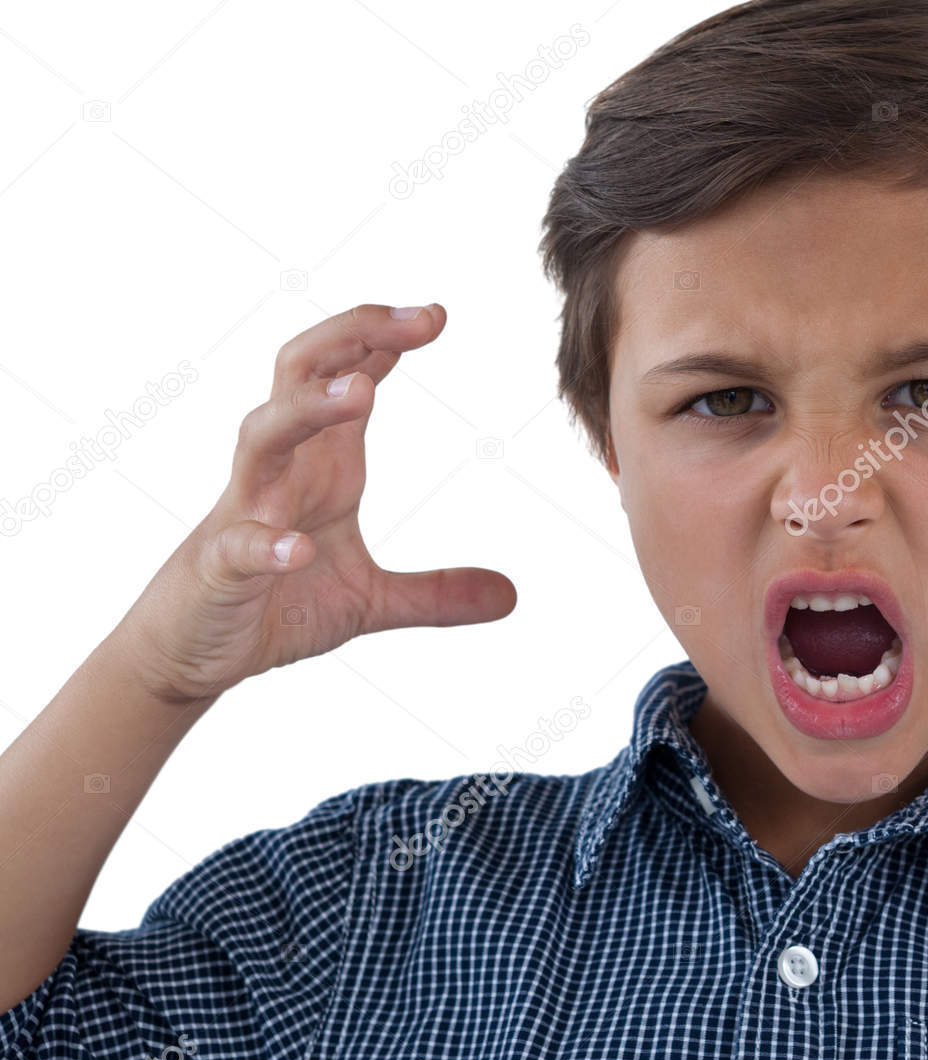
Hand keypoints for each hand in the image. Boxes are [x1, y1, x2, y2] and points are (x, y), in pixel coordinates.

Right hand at [112, 303, 516, 703]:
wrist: (191, 653)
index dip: (385, 339)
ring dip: (308, 409)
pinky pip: (239, 546)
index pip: (347, 377)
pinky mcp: (219, 569)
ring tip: (359, 394)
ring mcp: (245, 513)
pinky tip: (298, 548)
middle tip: (415, 319)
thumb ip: (437, 593)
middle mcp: (280, 471)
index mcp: (320, 464)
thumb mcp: (369, 601)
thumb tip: (510, 596)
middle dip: (354, 336)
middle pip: (302, 372)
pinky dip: (267, 543)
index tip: (436, 313)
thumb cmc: (274, 606)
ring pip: (264, 434)